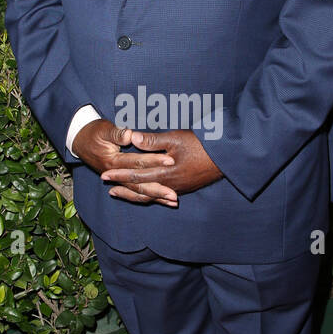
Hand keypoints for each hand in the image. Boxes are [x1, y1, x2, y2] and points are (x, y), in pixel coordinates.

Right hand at [71, 118, 177, 204]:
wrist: (80, 141)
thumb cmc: (93, 133)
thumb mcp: (103, 130)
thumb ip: (117, 133)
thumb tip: (129, 135)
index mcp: (113, 161)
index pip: (137, 162)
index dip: (154, 161)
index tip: (170, 161)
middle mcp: (116, 174)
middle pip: (139, 184)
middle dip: (158, 189)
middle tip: (174, 195)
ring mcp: (118, 180)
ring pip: (139, 192)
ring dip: (156, 197)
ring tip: (173, 202)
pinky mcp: (122, 182)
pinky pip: (136, 193)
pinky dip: (149, 197)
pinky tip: (163, 200)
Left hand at [99, 129, 222, 205]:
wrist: (228, 158)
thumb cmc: (202, 144)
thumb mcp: (176, 138)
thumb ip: (152, 140)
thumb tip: (131, 138)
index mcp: (165, 174)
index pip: (137, 175)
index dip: (120, 175)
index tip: (105, 174)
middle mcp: (170, 186)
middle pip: (141, 190)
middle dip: (124, 189)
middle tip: (108, 188)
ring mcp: (178, 189)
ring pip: (151, 195)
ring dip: (135, 194)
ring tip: (122, 193)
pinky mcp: (185, 188)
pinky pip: (162, 195)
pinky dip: (150, 195)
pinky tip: (147, 192)